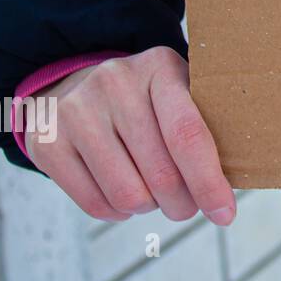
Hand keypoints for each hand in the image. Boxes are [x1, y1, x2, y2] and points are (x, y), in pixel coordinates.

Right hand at [25, 47, 235, 225]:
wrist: (76, 82)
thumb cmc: (147, 99)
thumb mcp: (181, 92)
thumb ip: (210, 125)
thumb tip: (233, 187)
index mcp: (160, 67)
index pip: (187, 134)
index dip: (209, 182)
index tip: (224, 213)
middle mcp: (115, 82)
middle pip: (161, 173)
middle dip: (183, 204)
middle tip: (188, 206)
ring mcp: (76, 110)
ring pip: (129, 195)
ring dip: (150, 208)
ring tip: (154, 194)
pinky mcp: (47, 141)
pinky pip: (96, 203)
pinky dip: (118, 212)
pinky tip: (124, 194)